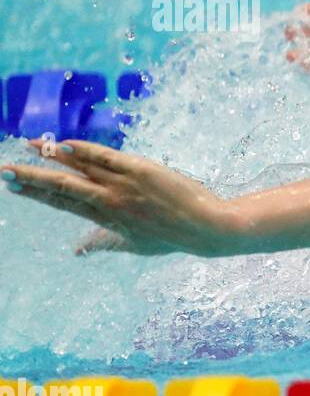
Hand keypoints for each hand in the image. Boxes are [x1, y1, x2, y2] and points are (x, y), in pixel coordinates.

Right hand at [2, 140, 242, 256]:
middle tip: (4, 170)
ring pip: (80, 168)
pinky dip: (84, 150)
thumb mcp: (132, 245)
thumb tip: (76, 251)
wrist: (204, 227)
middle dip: (31, 177)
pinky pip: (106, 157)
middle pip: (61, 186)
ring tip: (28, 146)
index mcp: (104, 219)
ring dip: (52, 156)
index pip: (62, 203)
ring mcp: (123, 184)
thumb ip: (101, 244)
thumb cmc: (171, 237)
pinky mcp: (139, 169)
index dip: (35, 193)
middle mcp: (108, 201)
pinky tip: (64, 144)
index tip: (12, 185)